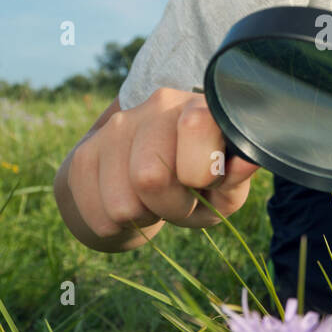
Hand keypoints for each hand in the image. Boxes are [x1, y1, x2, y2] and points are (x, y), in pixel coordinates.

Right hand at [66, 87, 260, 240]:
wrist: (145, 174)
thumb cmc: (198, 185)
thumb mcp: (225, 186)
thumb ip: (236, 178)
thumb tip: (247, 162)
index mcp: (197, 106)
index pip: (195, 125)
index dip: (201, 170)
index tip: (205, 180)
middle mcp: (153, 107)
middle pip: (150, 176)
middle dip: (169, 205)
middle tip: (177, 200)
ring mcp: (114, 128)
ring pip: (121, 205)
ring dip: (142, 217)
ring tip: (153, 200)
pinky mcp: (84, 154)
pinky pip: (98, 216)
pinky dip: (118, 225)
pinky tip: (129, 203)